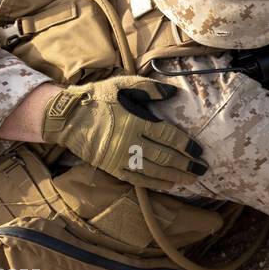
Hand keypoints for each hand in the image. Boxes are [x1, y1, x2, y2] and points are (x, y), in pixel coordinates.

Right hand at [38, 76, 208, 188]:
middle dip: (185, 164)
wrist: (66, 117)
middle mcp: (130, 142)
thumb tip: (174, 93)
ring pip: (153, 170)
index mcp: (135, 122)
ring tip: (190, 179)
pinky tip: (168, 184)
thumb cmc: (97, 98)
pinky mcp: (111, 168)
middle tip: (202, 169)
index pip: (168, 136)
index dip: (185, 145)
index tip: (199, 151)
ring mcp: (120, 158)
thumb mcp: (123, 85)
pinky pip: (137, 179)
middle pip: (164, 157)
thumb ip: (149, 88)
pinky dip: (154, 183)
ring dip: (174, 176)